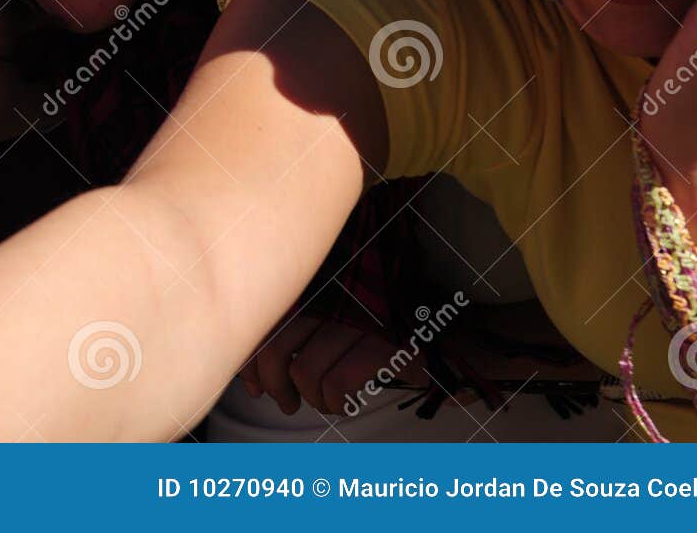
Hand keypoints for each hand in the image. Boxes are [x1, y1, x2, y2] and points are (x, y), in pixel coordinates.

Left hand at [239, 314, 430, 415]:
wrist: (445, 340)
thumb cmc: (377, 341)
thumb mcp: (332, 331)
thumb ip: (292, 343)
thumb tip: (253, 381)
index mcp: (315, 293)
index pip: (264, 325)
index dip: (250, 361)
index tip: (254, 387)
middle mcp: (331, 300)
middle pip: (276, 350)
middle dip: (276, 386)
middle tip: (287, 404)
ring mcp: (357, 321)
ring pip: (305, 373)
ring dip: (314, 398)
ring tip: (327, 401)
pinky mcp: (381, 346)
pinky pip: (336, 385)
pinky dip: (337, 403)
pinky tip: (347, 403)